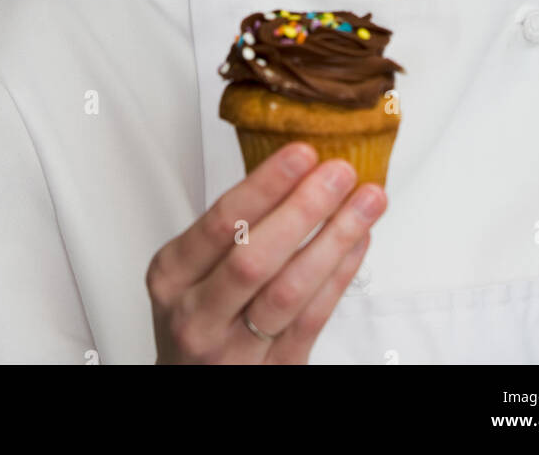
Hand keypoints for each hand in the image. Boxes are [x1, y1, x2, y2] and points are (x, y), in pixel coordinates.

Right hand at [146, 143, 386, 363]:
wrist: (192, 386)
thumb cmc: (197, 317)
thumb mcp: (189, 270)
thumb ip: (231, 230)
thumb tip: (297, 170)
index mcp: (172, 275)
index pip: (221, 221)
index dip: (266, 185)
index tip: (301, 153)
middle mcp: (197, 315)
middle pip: (255, 258)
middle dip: (304, 209)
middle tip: (339, 173)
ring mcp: (233, 350)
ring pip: (290, 291)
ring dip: (335, 240)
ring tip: (366, 202)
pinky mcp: (273, 372)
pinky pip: (313, 320)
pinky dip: (340, 276)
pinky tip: (357, 243)